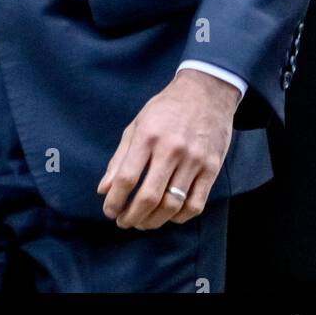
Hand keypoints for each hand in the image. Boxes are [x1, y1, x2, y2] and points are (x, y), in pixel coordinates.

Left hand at [96, 68, 239, 229]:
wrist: (206, 92)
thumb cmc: (166, 109)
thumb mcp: (137, 124)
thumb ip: (119, 158)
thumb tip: (103, 190)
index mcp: (148, 135)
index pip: (127, 178)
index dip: (115, 200)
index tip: (109, 211)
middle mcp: (171, 149)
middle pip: (149, 196)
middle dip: (132, 217)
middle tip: (124, 222)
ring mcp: (194, 160)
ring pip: (172, 205)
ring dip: (154, 221)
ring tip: (143, 222)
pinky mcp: (212, 168)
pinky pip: (195, 204)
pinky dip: (179, 217)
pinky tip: (168, 215)